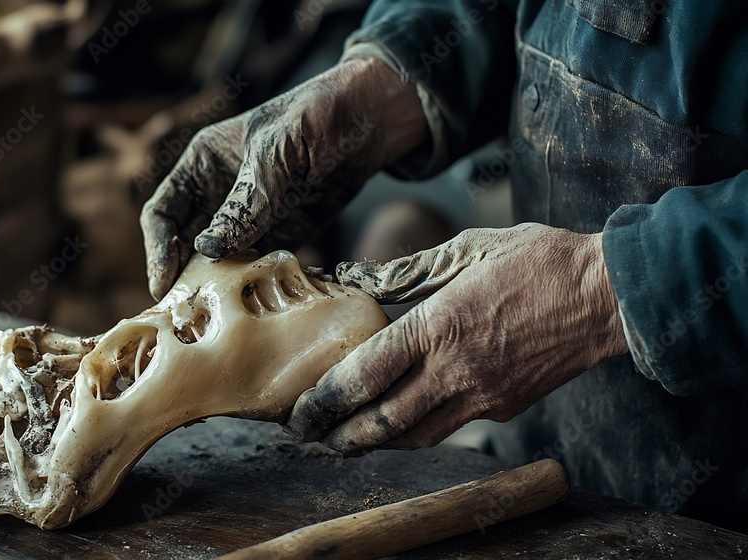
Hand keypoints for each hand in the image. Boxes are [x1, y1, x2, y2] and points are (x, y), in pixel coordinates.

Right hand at [140, 57, 424, 299]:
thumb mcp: (278, 153)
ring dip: (216, 290)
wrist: (375, 118)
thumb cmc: (318, 114)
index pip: (163, 212)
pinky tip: (257, 308)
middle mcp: (219, 195)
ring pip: (219, 263)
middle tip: (185, 316)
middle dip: (182, 279)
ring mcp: (250, 218)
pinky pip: (258, 268)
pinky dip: (254, 288)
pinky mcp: (282, 235)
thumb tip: (208, 248)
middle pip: (185, 245)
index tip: (164, 284)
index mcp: (203, 165)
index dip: (158, 248)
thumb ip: (246, 201)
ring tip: (215, 322)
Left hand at [284, 223, 628, 454]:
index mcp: (439, 326)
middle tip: (307, 435)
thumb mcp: (466, 248)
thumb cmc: (538, 262)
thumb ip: (405, 271)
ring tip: (339, 437)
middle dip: (336, 435)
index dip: (323, 401)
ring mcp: (481, 396)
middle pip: (380, 423)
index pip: (364, 376)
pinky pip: (444, 429)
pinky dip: (411, 433)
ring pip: (411, 437)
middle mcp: (455, 370)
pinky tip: (393, 423)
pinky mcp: (501, 408)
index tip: (298, 411)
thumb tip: (355, 276)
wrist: (607, 295)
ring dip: (370, 442)